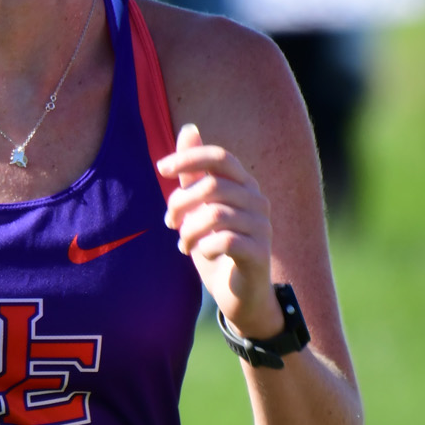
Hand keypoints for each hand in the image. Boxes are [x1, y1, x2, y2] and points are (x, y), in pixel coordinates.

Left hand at [158, 124, 279, 338]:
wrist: (239, 296)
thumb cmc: (217, 247)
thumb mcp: (199, 208)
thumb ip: (193, 174)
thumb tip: (190, 128)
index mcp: (244, 185)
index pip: (220, 158)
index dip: (190, 158)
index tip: (161, 168)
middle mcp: (258, 201)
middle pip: (212, 186)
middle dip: (180, 203)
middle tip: (169, 223)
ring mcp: (262, 227)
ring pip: (215, 214)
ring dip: (189, 230)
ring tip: (183, 245)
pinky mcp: (260, 253)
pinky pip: (226, 240)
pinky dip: (205, 246)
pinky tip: (201, 253)